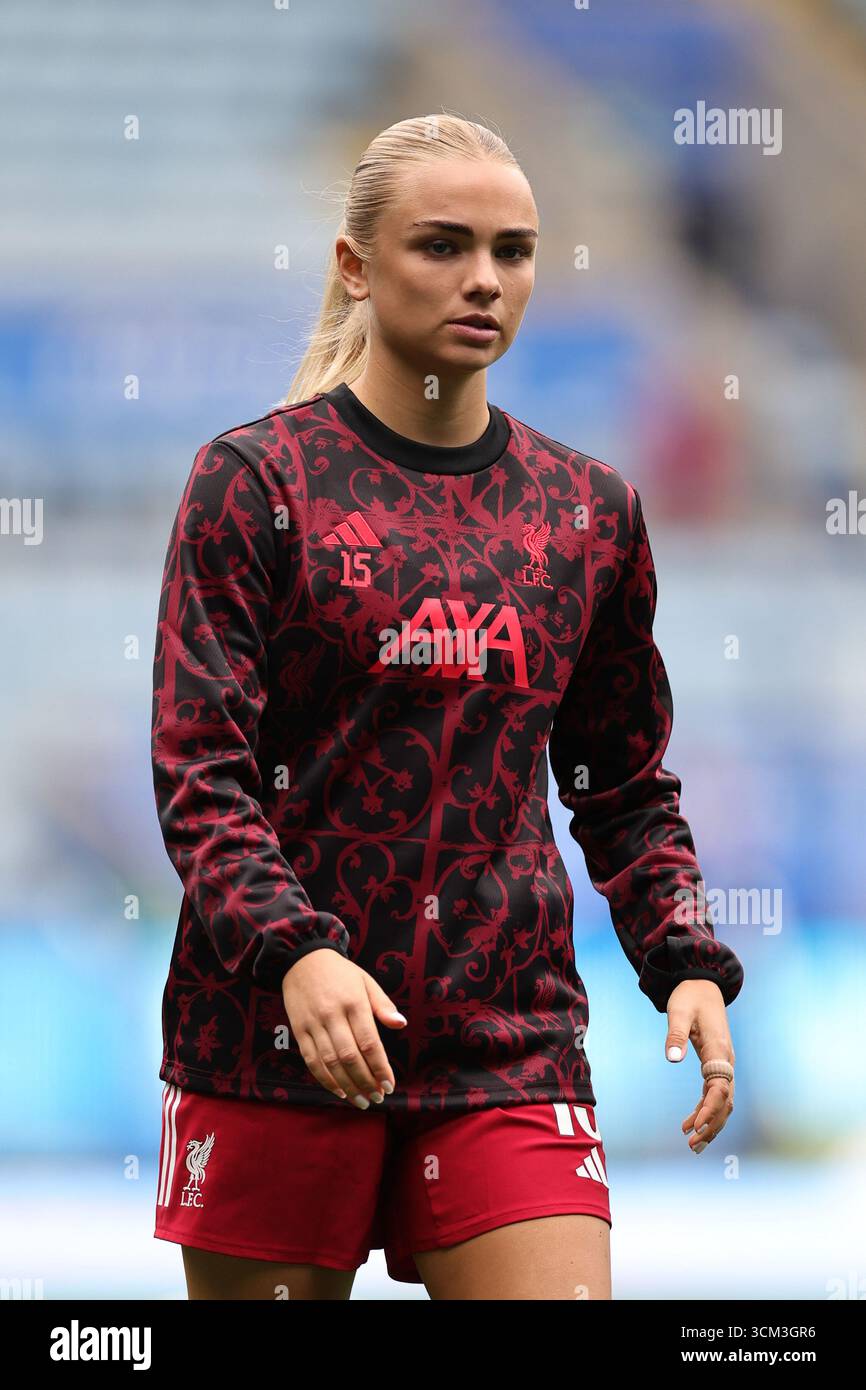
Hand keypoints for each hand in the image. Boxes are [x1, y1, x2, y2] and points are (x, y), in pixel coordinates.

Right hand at [281, 950, 406, 1107]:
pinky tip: (339, 1091)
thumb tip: (401, 1024)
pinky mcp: (298, 1030)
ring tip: (362, 1101)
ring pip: (330, 1063)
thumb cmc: (340, 973)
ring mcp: (313, 1024)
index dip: (380, 1067)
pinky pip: (311, 1060)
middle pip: (350, 1057)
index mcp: (353, 1002)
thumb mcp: (366, 981)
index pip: (369, 1042)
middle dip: (366, 1082)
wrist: (302, 959)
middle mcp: (332, 1015)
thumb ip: (383, 1005)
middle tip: (378, 1097)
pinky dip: (325, 1079)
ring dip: (348, 1086)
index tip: (390, 1085)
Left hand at [664, 979, 734, 1152]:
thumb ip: (675, 1035)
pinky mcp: (717, 1063)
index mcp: (719, 1049)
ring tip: (693, 1144)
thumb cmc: (689, 996)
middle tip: (692, 1145)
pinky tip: (692, 1123)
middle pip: (725, 1100)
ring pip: (723, 1101)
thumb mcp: (678, 1011)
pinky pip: (716, 1093)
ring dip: (711, 1123)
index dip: (710, 1109)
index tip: (696, 1127)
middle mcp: (726, 1060)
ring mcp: (724, 1063)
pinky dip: (706, 1110)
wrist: (703, 983)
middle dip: (712, 1125)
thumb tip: (671, 1060)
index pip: (719, 1087)